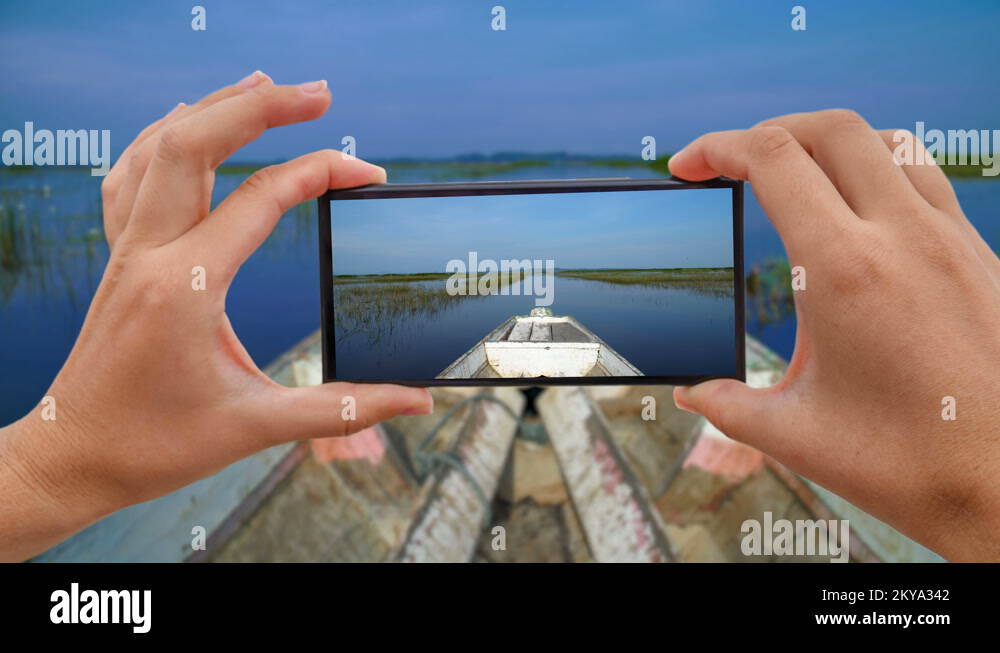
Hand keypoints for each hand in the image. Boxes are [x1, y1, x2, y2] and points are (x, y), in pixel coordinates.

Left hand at [0, 72, 432, 560]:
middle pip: (195, 143)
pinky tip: (184, 124)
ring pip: (157, 148)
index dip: (323, 174)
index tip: (368, 175)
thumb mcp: (255, 427)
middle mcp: (149, 255)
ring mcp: (126, 252)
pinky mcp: (119, 260)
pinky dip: (161, 138)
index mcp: (186, 288)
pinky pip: (130, 176)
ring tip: (261, 87)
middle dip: (260, 107)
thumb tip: (416, 403)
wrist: (72, 458)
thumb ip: (342, 408)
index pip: (262, 199)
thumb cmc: (154, 446)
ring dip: (210, 109)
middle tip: (320, 94)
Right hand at [669, 110, 999, 560]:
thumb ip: (729, 406)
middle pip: (830, 129)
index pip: (772, 160)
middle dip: (769, 131)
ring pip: (889, 144)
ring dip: (832, 145)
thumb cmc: (910, 464)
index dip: (717, 147)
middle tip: (733, 163)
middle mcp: (903, 238)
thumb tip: (692, 395)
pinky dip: (883, 176)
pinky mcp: (982, 260)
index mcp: (844, 271)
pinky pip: (929, 184)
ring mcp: (952, 243)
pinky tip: (863, 220)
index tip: (688, 166)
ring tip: (799, 176)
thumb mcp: (797, 434)